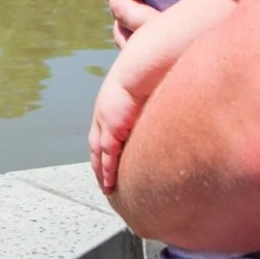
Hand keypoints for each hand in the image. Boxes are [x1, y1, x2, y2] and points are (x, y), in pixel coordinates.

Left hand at [90, 67, 142, 196]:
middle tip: (103, 181)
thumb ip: (149, 100)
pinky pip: (108, 156)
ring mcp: (105, 124)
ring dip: (101, 173)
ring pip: (99, 155)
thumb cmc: (146, 76)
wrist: (139, 69)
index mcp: (108, 108)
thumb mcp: (144, 90)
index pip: (102, 133)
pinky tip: (109, 184)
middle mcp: (102, 117)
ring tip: (107, 188)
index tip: (106, 162)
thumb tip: (163, 100)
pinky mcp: (112, 130)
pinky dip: (107, 171)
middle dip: (98, 165)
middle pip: (96, 147)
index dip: (103, 149)